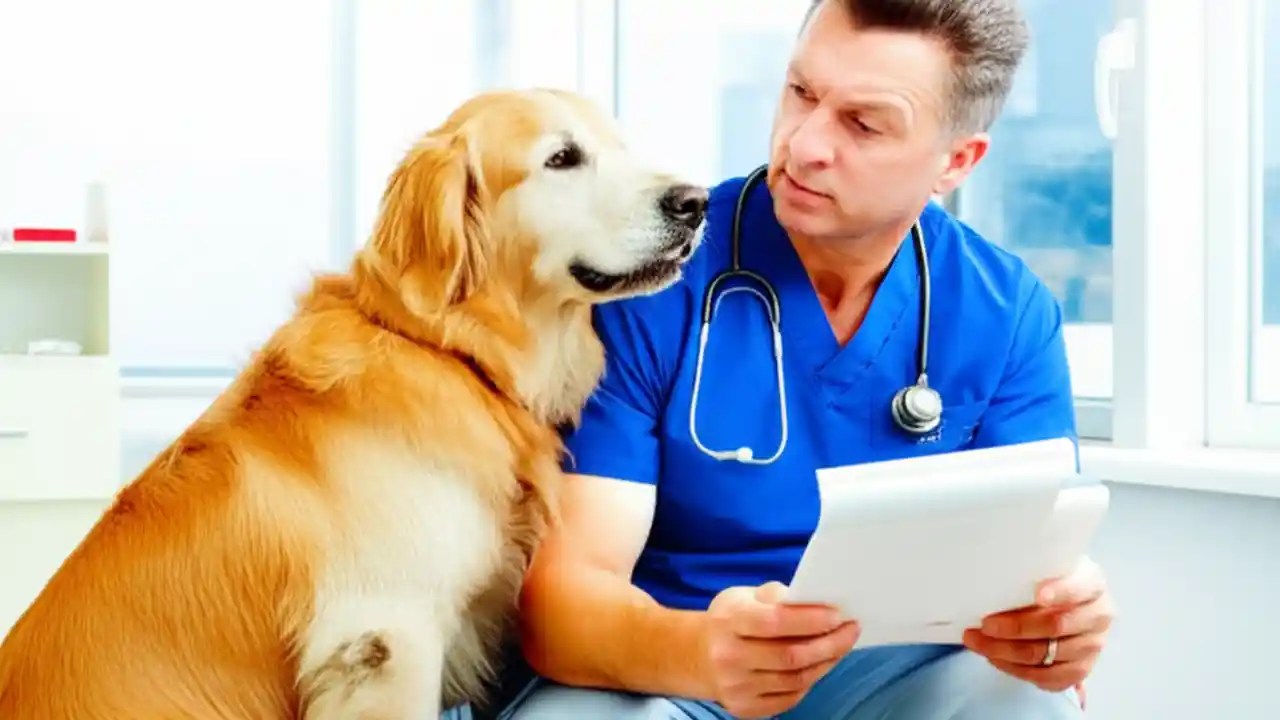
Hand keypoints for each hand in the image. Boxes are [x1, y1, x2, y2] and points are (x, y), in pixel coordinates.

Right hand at [698, 582, 859, 718]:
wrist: (698, 656)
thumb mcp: (744, 596)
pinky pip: (791, 697)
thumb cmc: (730, 621)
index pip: (775, 621)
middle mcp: (729, 657)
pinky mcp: (745, 708)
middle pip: (791, 655)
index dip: (811, 619)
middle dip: (829, 643)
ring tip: (840, 646)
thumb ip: (777, 596)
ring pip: (796, 679)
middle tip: (851, 630)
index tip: (837, 615)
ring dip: (825, 662)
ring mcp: (736, 687)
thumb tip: (816, 601)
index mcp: (728, 621)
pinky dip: (811, 680)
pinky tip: (820, 665)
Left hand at [963, 557, 1114, 694]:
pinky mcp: (1081, 670)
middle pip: (1055, 626)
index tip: (1037, 595)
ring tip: (978, 643)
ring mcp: (1092, 647)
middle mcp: (1098, 617)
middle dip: (1014, 628)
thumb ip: (1031, 571)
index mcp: (1092, 583)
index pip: (1078, 589)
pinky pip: (1048, 679)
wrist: (1070, 602)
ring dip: (1005, 652)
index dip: (1059, 593)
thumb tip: (992, 578)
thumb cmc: (1051, 580)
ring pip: (1046, 656)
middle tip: (983, 624)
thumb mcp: (1047, 566)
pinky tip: (996, 659)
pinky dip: (1016, 670)